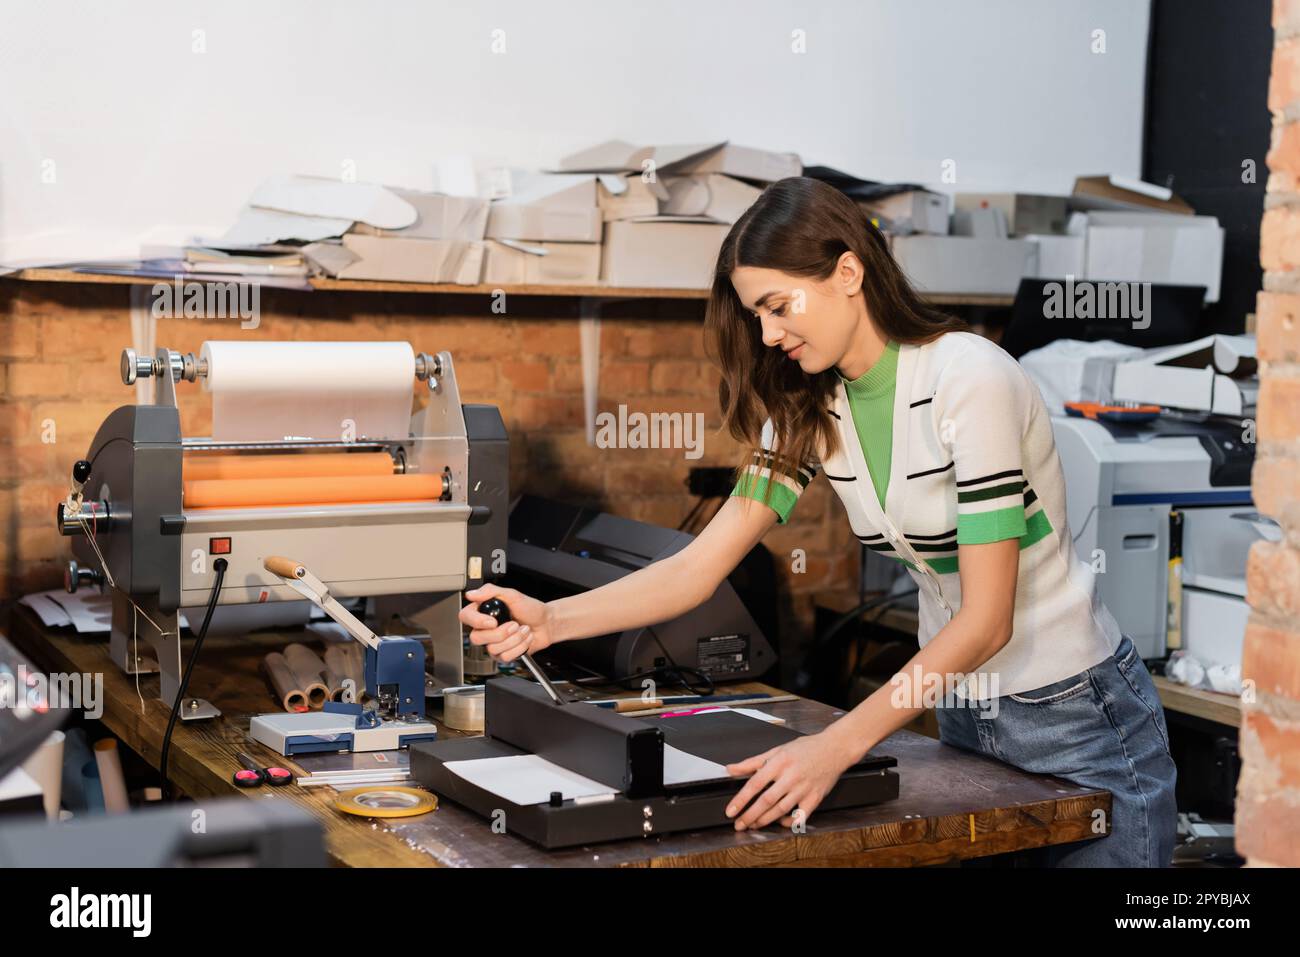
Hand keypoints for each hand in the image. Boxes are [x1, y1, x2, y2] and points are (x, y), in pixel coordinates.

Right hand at [459, 584, 553, 662]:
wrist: (546, 623)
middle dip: (501, 632)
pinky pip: (505, 657)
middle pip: (476, 638)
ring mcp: (493, 643)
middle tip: (514, 624)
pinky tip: (524, 639)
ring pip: (493, 649)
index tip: (493, 621)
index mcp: (483, 612)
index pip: (465, 617)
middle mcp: (485, 629)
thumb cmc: (530, 609)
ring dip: (515, 638)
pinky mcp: (503, 655)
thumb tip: (471, 594)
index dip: (477, 621)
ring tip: (522, 630)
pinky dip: (520, 647)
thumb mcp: (512, 594)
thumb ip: (490, 591)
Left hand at [723, 731, 854, 831]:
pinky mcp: (815, 797)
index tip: (731, 811)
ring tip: (753, 825)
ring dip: (765, 820)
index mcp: (779, 762)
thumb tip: (731, 769)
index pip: (755, 783)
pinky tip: (780, 823)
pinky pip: (801, 816)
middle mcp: (791, 776)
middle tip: (739, 824)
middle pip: (766, 800)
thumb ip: (752, 762)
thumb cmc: (805, 749)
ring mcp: (804, 788)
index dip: (741, 799)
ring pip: (781, 809)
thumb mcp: (777, 750)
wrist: (834, 749)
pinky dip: (789, 822)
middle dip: (750, 815)